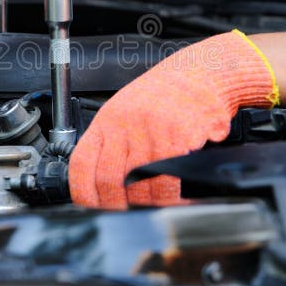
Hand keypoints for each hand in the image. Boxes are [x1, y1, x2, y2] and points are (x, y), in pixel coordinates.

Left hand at [68, 29, 278, 208]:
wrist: (203, 71)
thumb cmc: (166, 94)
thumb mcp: (127, 110)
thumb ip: (113, 143)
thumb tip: (100, 184)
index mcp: (108, 120)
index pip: (82, 165)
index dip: (85, 194)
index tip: (93, 206)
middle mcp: (126, 124)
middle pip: (109, 180)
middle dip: (116, 206)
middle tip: (128, 214)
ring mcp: (152, 130)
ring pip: (142, 184)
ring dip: (149, 204)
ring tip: (156, 206)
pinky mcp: (180, 136)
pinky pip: (172, 178)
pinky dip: (174, 197)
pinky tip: (178, 197)